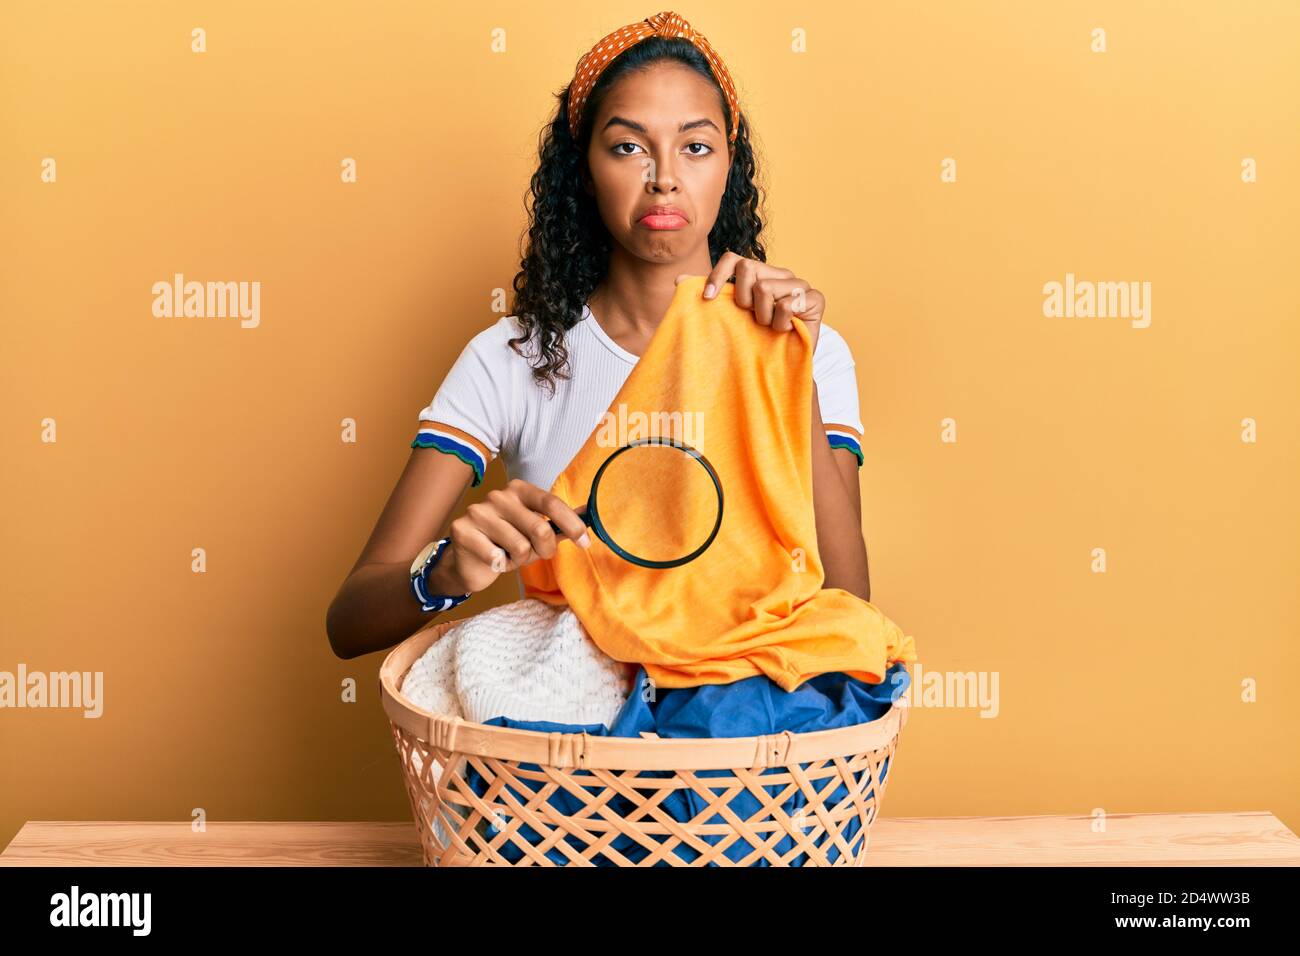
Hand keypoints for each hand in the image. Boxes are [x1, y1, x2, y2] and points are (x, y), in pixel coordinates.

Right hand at [438, 479, 591, 593]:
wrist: (467, 562)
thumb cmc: (506, 544)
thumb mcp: (534, 533)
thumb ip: (558, 524)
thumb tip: (589, 514)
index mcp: (519, 490)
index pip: (551, 503)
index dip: (572, 524)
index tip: (585, 543)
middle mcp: (498, 496)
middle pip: (539, 529)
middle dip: (544, 550)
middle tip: (535, 554)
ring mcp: (478, 512)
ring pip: (520, 547)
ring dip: (519, 560)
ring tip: (507, 555)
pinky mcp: (463, 531)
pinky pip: (497, 558)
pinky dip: (500, 566)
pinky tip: (492, 560)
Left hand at [676, 251, 825, 352]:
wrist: (783, 369)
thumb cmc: (755, 342)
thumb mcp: (728, 320)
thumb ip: (708, 299)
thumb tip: (679, 281)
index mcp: (759, 274)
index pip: (733, 259)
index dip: (717, 275)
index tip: (707, 299)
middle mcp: (779, 274)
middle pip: (748, 267)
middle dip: (743, 299)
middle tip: (751, 319)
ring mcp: (799, 283)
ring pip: (765, 288)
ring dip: (763, 317)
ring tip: (770, 328)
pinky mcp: (816, 298)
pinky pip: (787, 303)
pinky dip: (781, 323)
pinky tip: (787, 330)